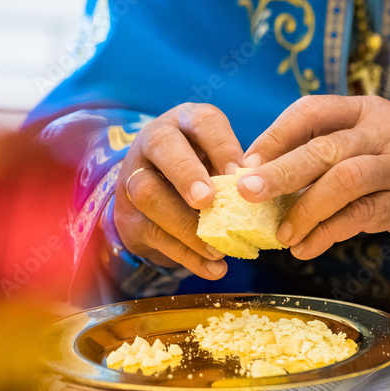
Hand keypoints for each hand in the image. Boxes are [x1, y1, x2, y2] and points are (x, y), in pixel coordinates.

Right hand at [113, 103, 243, 279]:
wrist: (153, 195)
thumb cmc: (200, 172)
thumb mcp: (217, 162)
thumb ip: (234, 173)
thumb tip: (261, 193)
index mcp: (184, 122)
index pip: (202, 122)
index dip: (222, 146)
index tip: (240, 173)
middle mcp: (154, 143)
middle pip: (163, 148)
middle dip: (186, 174)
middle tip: (207, 201)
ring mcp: (134, 177)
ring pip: (150, 195)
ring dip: (185, 225)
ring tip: (216, 248)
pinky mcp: (129, 216)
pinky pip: (153, 234)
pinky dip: (186, 255)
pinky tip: (212, 268)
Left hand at [236, 95, 389, 258]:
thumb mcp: (363, 151)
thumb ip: (323, 158)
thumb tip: (261, 183)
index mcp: (364, 110)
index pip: (311, 111)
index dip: (274, 135)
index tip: (247, 163)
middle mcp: (384, 130)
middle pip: (324, 147)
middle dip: (280, 171)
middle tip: (248, 193)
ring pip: (344, 180)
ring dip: (305, 209)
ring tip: (281, 233)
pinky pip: (362, 215)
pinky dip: (328, 233)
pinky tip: (306, 247)